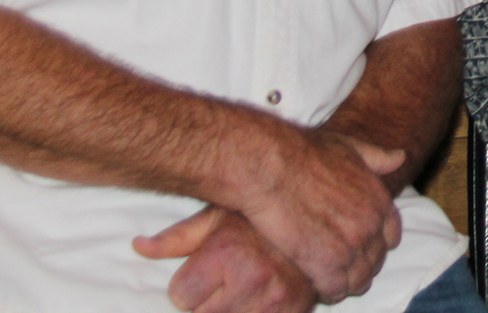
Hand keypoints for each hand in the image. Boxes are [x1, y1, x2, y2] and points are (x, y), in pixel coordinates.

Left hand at [135, 207, 315, 312]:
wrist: (314, 221)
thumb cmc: (260, 220)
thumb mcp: (217, 219)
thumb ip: (176, 237)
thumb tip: (138, 247)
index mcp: (227, 252)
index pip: (181, 295)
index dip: (192, 284)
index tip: (211, 268)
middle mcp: (252, 276)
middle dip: (213, 301)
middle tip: (234, 276)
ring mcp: (276, 298)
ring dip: (237, 310)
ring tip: (251, 286)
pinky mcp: (295, 310)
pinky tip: (264, 299)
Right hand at [229, 130, 403, 303]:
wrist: (273, 168)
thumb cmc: (306, 154)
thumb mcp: (350, 148)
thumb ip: (377, 157)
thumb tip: (400, 156)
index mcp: (379, 200)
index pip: (391, 236)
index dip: (376, 244)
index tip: (360, 247)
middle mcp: (371, 226)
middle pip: (375, 261)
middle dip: (360, 266)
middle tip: (341, 268)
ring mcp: (350, 247)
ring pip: (358, 280)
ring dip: (346, 283)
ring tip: (329, 281)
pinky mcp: (325, 265)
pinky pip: (335, 290)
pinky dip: (327, 291)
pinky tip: (315, 285)